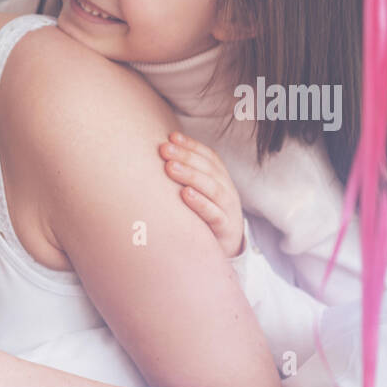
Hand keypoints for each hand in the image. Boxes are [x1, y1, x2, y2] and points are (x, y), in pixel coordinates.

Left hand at [159, 132, 244, 257]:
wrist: (225, 249)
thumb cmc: (205, 216)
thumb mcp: (200, 194)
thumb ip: (185, 177)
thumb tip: (159, 154)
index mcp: (220, 179)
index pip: (208, 157)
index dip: (191, 146)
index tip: (170, 137)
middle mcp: (226, 190)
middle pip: (208, 169)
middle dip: (186, 157)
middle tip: (164, 149)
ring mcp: (227, 209)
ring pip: (212, 188)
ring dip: (190, 176)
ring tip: (170, 168)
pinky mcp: (225, 228)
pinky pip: (214, 214)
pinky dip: (200, 203)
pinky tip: (185, 194)